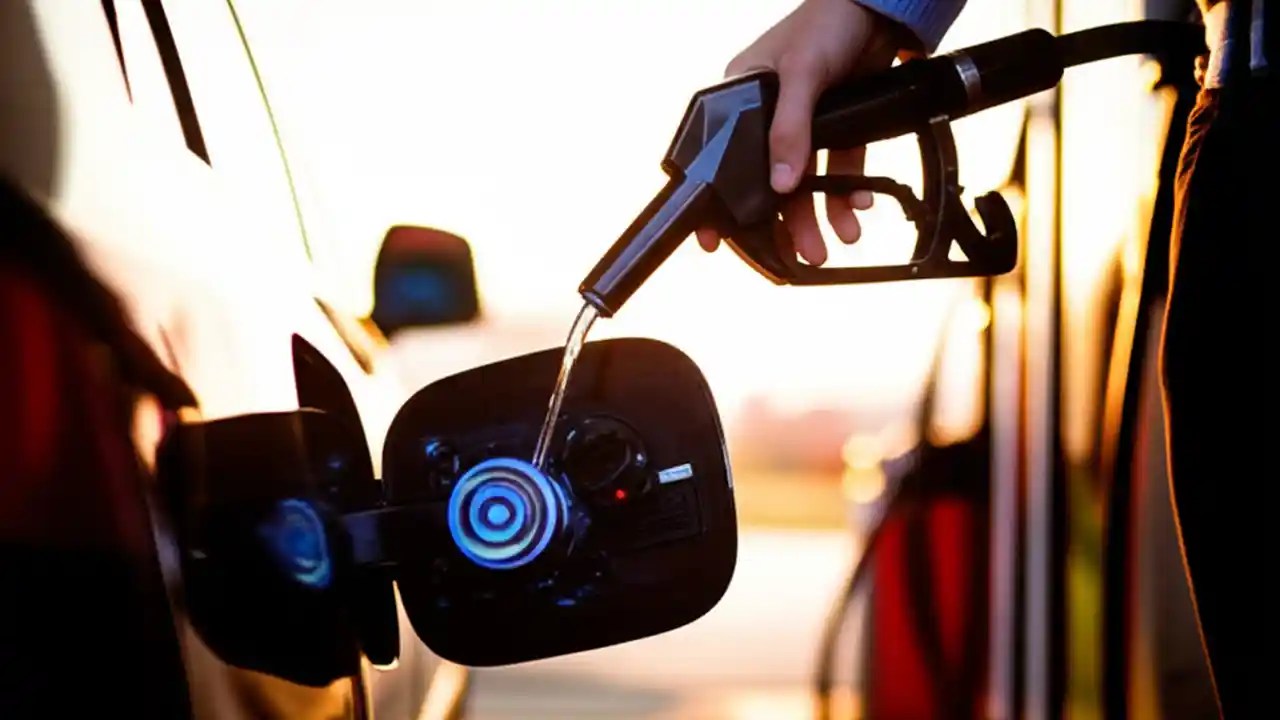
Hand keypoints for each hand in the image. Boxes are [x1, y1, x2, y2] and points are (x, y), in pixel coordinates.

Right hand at [696, 0, 901, 265]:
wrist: (878, 8)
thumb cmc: (826, 24)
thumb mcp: (802, 74)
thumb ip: (790, 130)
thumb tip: (781, 186)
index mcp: (740, 101)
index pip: (720, 160)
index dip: (718, 203)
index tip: (716, 241)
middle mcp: (767, 119)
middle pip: (768, 183)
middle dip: (784, 223)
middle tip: (799, 256)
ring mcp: (803, 128)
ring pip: (803, 184)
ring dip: (819, 216)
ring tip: (835, 244)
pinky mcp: (837, 129)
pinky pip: (837, 170)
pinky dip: (848, 192)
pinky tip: (859, 208)